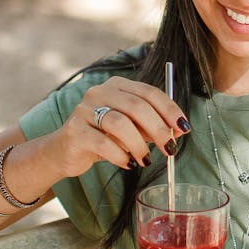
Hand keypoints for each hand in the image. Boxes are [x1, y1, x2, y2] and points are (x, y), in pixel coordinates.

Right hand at [47, 76, 189, 177]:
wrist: (65, 151)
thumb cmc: (104, 137)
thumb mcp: (131, 129)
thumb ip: (151, 126)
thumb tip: (178, 131)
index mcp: (117, 85)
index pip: (149, 92)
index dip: (169, 110)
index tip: (183, 128)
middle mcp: (99, 92)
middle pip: (136, 106)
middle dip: (158, 129)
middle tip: (170, 149)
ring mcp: (84, 110)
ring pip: (119, 123)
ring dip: (138, 144)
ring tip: (145, 160)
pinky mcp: (74, 131)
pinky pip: (102, 143)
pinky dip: (120, 155)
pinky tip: (127, 163)